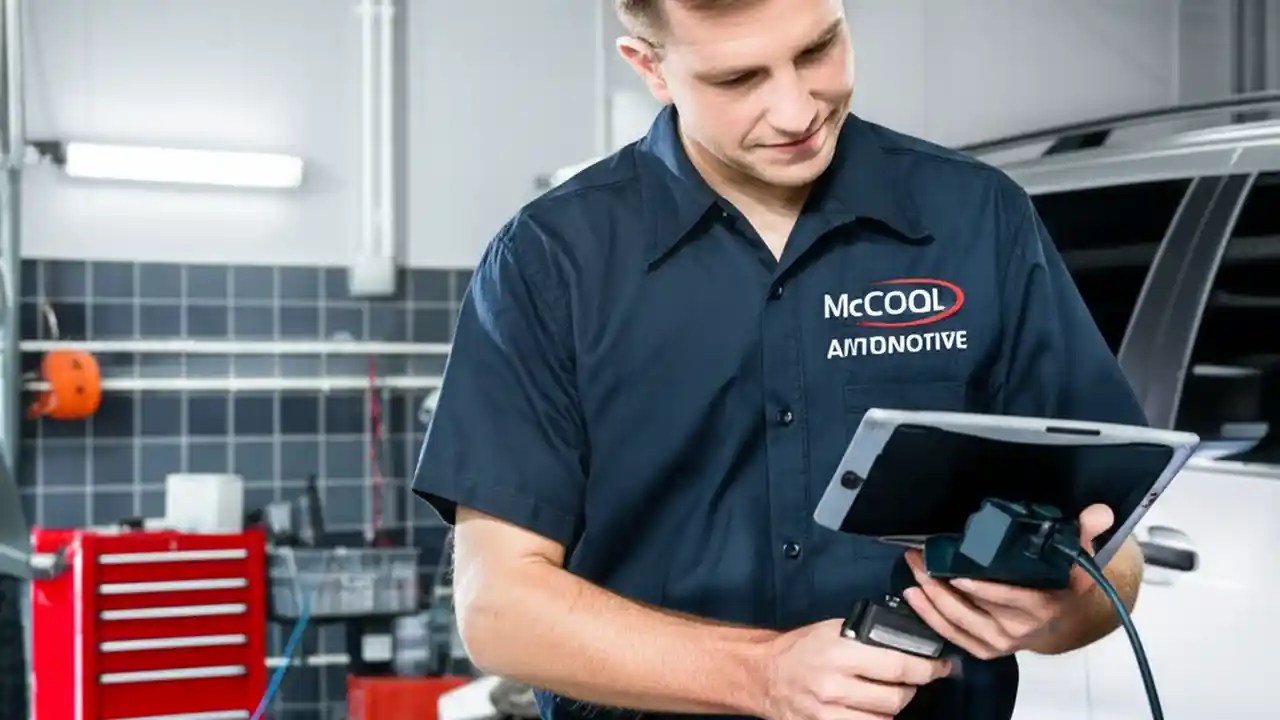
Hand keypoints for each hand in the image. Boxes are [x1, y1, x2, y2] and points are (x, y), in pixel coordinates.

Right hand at [762, 618, 952, 719]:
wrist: (763, 675)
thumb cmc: (800, 648)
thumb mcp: (832, 631)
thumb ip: (867, 638)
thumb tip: (909, 643)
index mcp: (838, 654)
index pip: (897, 667)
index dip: (927, 669)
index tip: (943, 666)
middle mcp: (834, 687)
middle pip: (895, 699)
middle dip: (911, 689)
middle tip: (913, 680)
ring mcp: (827, 715)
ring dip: (893, 709)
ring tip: (889, 695)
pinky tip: (872, 711)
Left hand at [901, 503, 1114, 659]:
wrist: (1062, 621)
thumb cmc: (1065, 585)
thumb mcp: (1080, 560)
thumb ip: (1085, 534)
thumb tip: (1098, 511)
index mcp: (1043, 606)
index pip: (1010, 599)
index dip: (983, 590)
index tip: (957, 575)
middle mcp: (1019, 629)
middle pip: (972, 610)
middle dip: (940, 584)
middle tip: (918, 559)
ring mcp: (999, 642)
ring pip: (957, 622)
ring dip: (929, 598)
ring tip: (912, 571)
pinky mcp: (984, 649)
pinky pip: (952, 635)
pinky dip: (930, 617)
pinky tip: (914, 596)